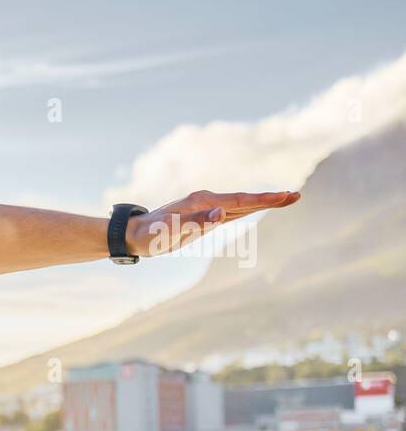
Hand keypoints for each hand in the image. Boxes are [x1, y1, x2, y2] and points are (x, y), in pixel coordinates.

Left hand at [127, 189, 300, 256]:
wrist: (133, 234)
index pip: (240, 200)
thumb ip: (197, 222)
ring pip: (240, 205)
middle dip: (270, 198)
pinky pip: (231, 213)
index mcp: (203, 202)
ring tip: (286, 199)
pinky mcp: (203, 218)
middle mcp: (207, 201)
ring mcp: (206, 209)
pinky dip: (247, 209)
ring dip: (262, 203)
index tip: (286, 196)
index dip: (264, 199)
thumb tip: (222, 214)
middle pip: (245, 200)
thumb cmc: (150, 233)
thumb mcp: (170, 230)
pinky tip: (257, 208)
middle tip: (297, 195)